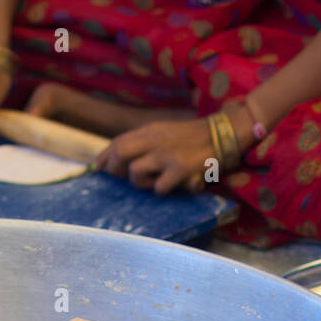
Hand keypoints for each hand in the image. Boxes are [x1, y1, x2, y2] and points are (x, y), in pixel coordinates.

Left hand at [96, 118, 217, 194]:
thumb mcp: (165, 131)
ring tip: (149, 183)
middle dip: (114, 169)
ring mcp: (166, 155)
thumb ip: (145, 141)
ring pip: (135, 173)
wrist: (221, 135)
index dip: (105, 156)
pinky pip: (158, 188)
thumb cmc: (191, 137)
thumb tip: (122, 156)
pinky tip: (168, 186)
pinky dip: (160, 190)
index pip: (118, 141)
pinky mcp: (179, 170)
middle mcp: (154, 141)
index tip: (99, 168)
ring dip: (138, 183)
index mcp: (150, 130)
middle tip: (117, 179)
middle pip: (120, 153)